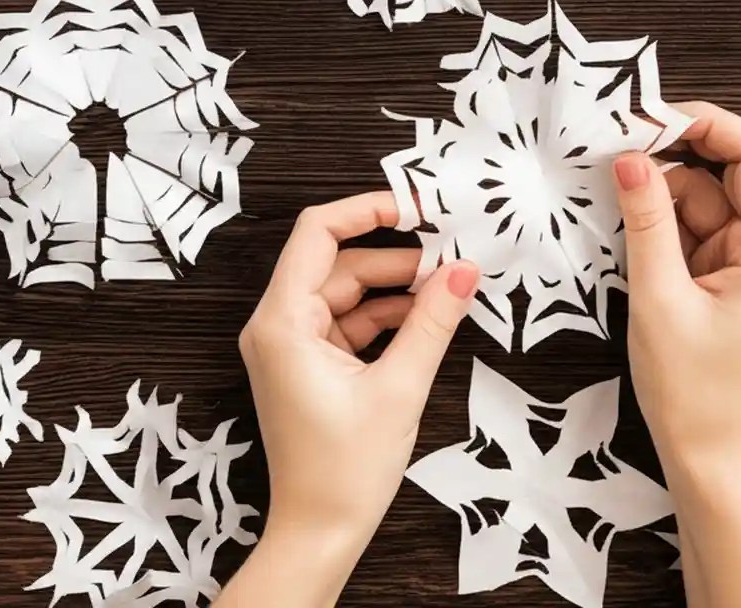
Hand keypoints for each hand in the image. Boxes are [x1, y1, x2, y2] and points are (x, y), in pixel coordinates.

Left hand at [222, 191, 477, 607]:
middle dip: (395, 256)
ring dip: (396, 288)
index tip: (417, 207)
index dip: (368, 210)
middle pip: (338, 262)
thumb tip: (464, 271)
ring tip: (449, 288)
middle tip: (451, 254)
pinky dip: (385, 317)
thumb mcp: (400, 388)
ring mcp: (291, 347)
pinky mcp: (308, 366)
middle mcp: (277, 327)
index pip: (318, 233)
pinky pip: (348, 322)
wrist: (320, 533)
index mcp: (282, 323)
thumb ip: (432, 322)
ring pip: (347, 292)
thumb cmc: (344, 471)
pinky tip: (428, 318)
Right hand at [613, 102, 740, 607]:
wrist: (703, 453)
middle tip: (613, 148)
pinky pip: (691, 230)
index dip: (707, 123)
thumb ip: (646, 222)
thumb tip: (631, 156)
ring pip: (703, 199)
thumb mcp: (659, 297)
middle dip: (673, 155)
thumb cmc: (689, 387)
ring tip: (606, 190)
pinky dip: (658, 222)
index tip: (649, 116)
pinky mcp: (722, 278)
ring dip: (658, 191)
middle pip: (728, 172)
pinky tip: (622, 221)